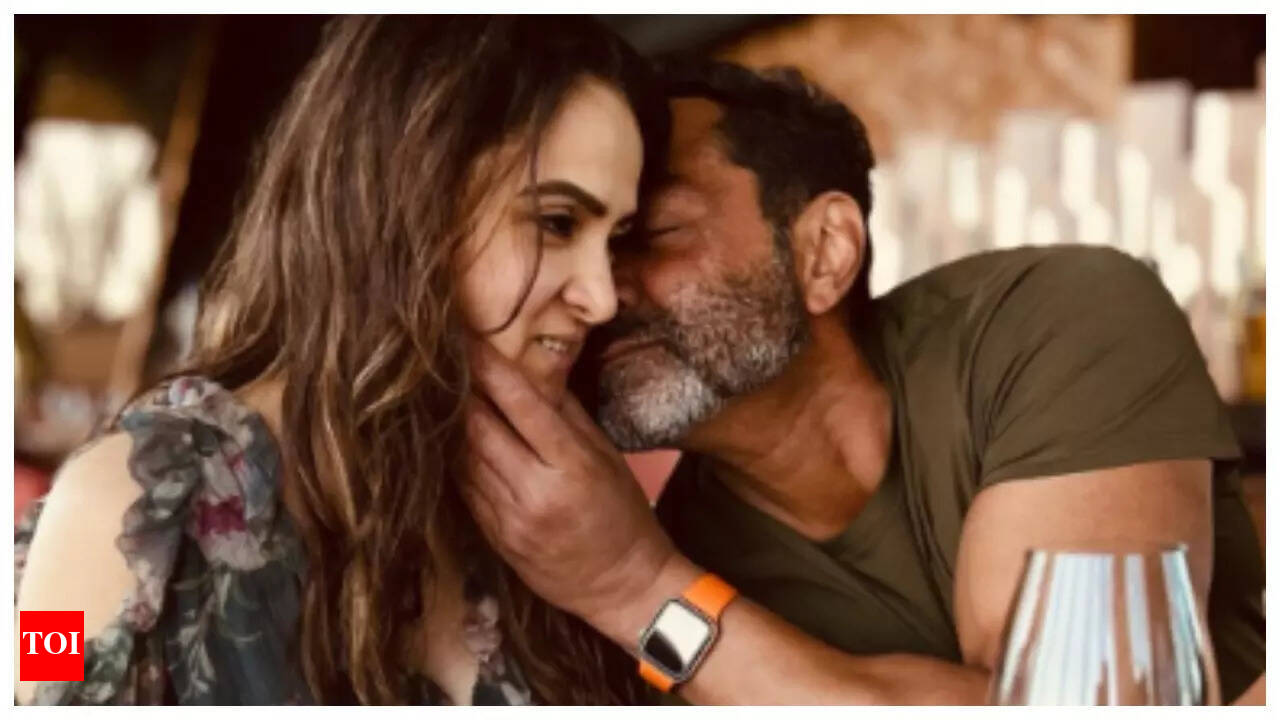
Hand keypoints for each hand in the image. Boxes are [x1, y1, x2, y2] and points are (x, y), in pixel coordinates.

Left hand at [462, 341, 690, 642]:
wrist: (622, 586)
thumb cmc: (622, 514)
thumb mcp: (607, 457)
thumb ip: (567, 414)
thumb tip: (533, 369)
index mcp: (570, 464)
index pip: (519, 404)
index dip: (489, 368)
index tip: (470, 341)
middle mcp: (535, 490)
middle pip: (479, 427)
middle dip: (462, 391)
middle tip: (448, 361)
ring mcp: (509, 518)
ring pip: (464, 457)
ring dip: (454, 424)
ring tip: (446, 395)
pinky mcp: (494, 538)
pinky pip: (464, 489)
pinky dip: (458, 460)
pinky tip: (456, 441)